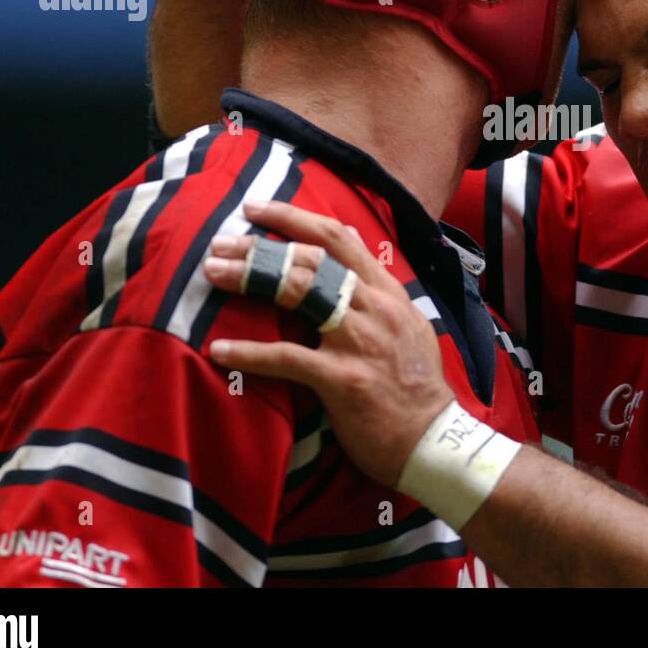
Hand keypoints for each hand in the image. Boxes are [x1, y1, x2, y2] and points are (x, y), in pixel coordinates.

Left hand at [202, 200, 452, 487]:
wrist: (435, 439)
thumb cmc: (416, 387)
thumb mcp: (406, 326)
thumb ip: (374, 295)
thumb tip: (346, 262)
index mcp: (386, 291)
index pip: (337, 237)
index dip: (293, 218)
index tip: (255, 209)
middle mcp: (373, 307)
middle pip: (309, 259)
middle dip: (260, 247)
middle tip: (220, 245)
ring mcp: (358, 341)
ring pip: (297, 292)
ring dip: (249, 279)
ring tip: (211, 274)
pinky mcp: (343, 379)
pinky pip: (287, 358)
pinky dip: (249, 352)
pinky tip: (219, 350)